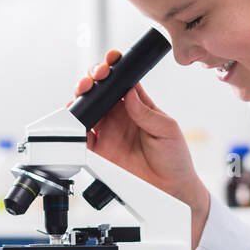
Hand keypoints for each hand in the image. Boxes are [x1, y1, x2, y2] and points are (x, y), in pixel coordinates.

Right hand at [74, 50, 206, 211]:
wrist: (171, 189)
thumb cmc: (175, 158)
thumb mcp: (167, 129)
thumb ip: (146, 112)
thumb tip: (130, 93)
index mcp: (137, 106)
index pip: (122, 81)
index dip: (114, 68)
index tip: (111, 61)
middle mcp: (119, 117)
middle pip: (99, 91)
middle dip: (92, 78)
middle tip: (95, 78)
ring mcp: (108, 133)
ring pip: (86, 109)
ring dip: (81, 98)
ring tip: (84, 93)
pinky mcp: (99, 151)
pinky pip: (81, 137)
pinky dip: (74, 128)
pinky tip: (77, 120)